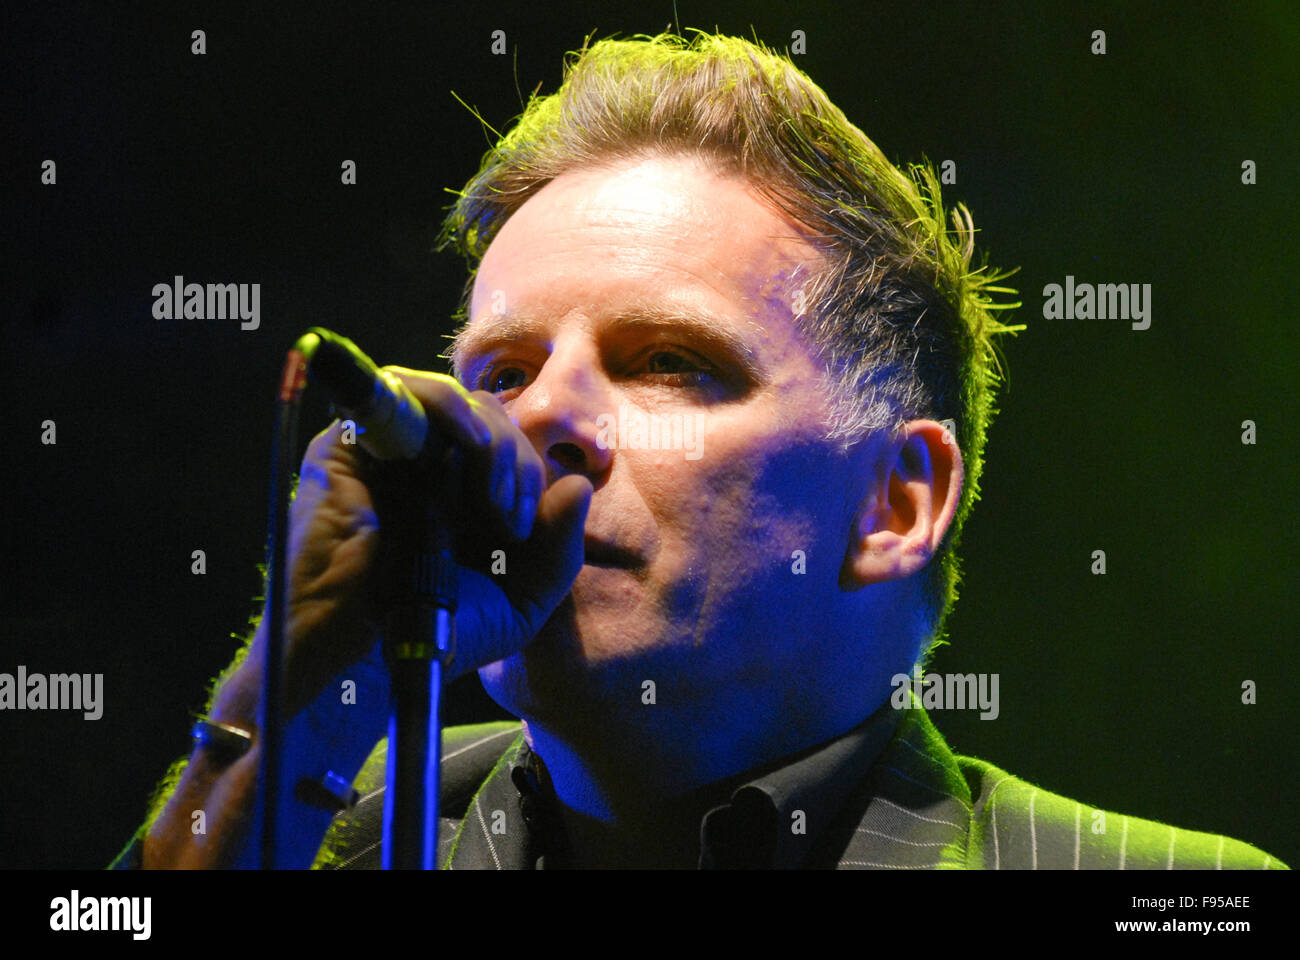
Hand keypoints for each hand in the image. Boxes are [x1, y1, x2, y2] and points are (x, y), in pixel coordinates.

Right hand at [263, 366, 591, 718]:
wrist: (372, 660)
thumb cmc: (440, 637)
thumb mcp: (521, 601)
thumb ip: (558, 548)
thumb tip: (578, 485)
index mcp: (463, 492)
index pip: (507, 443)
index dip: (527, 471)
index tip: (519, 529)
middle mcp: (426, 465)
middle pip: (486, 416)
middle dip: (514, 459)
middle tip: (505, 520)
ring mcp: (388, 452)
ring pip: (453, 401)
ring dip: (488, 436)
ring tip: (490, 494)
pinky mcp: (349, 447)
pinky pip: (401, 391)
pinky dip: (447, 406)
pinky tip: (471, 443)